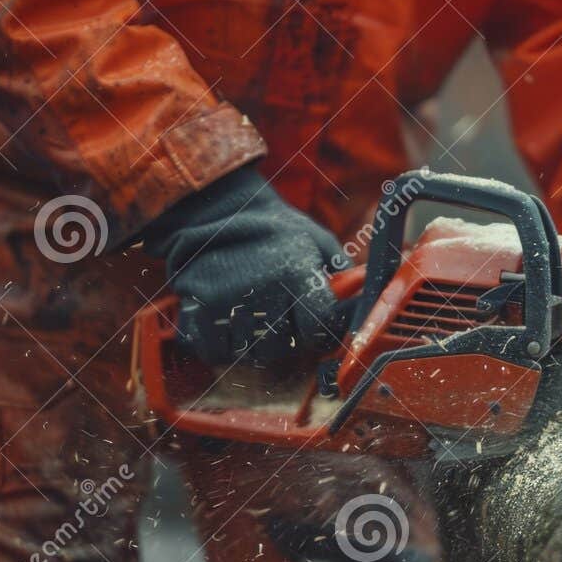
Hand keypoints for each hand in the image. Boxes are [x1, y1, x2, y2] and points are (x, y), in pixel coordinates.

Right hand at [145, 166, 350, 366]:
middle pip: (286, 347)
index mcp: (296, 274)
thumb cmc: (270, 227)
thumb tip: (362, 296)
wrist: (213, 208)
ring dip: (255, 344)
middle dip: (287, 339)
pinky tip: (228, 323)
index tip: (315, 326)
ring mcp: (229, 303)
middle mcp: (264, 291)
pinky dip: (223, 345)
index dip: (321, 332)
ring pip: (252, 353)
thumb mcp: (312, 238)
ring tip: (253, 317)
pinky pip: (217, 351)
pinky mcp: (198, 309)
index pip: (320, 329)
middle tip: (281, 318)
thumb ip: (340, 269)